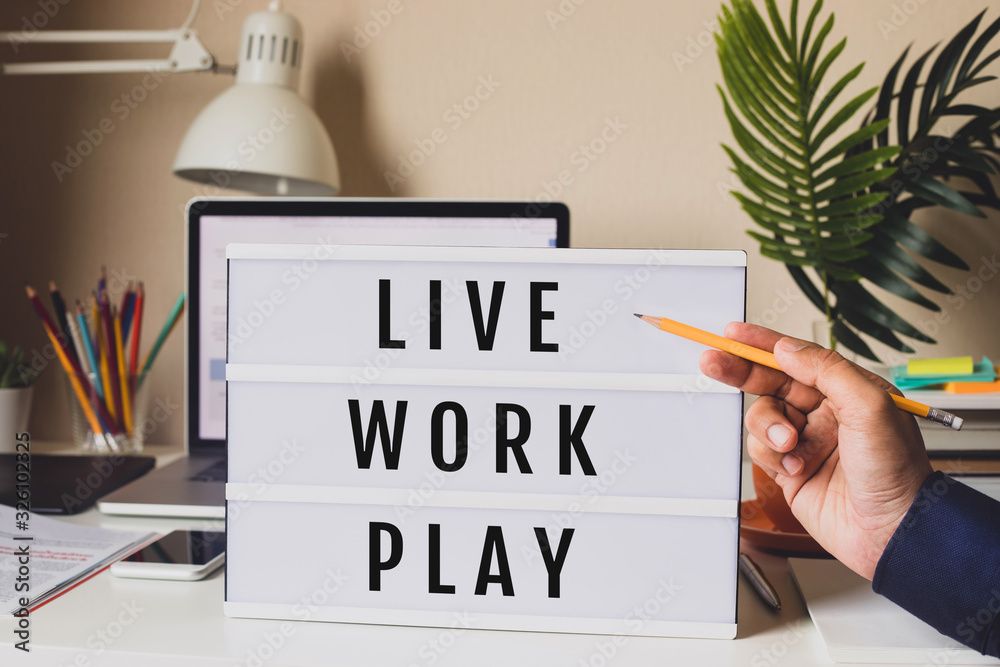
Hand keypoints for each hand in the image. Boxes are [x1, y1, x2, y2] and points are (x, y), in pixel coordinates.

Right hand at [700, 322, 932, 578]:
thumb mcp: (871, 406)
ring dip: (769, 428)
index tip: (735, 335)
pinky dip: (772, 457)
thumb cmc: (896, 472)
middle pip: (770, 382)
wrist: (891, 532)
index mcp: (847, 390)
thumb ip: (827, 370)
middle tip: (714, 362)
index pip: (798, 357)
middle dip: (741, 372)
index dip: (764, 344)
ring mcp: (806, 441)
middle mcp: (825, 412)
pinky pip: (761, 450)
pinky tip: (796, 467)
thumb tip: (788, 349)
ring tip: (790, 444)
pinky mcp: (790, 469)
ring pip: (762, 417)